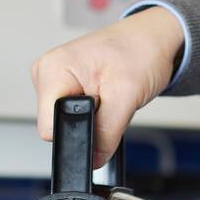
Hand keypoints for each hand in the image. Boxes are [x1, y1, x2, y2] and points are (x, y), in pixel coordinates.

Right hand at [31, 5, 184, 166]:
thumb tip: (93, 160)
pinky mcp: (63, 84)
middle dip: (86, 124)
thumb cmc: (141, 51)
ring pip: (65, 122)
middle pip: (57, 126)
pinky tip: (104, 94)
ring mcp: (53, 78)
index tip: (100, 119)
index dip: (77, 134)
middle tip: (109, 100)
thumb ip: (106, 133)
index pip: (49, 127)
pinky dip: (92, 111)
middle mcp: (46, 71)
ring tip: (108, 94)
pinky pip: (71, 113)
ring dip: (90, 117)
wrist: (152, 39)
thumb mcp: (126, 96)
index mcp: (52, 69)